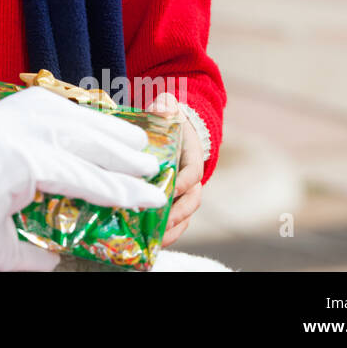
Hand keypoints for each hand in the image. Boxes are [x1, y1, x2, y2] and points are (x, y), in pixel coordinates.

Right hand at [0, 86, 166, 270]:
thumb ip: (24, 237)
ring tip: (148, 171)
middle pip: (69, 117)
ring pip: (78, 141)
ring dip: (118, 158)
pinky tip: (130, 195)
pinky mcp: (16, 160)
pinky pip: (74, 172)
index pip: (48, 109)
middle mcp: (0, 120)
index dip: (84, 120)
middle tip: (142, 151)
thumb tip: (52, 260)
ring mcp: (8, 136)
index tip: (112, 132)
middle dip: (110, 134)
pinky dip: (106, 184)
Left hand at [146, 93, 202, 246]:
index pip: (191, 172)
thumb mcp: (167, 106)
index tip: (171, 190)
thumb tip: (163, 106)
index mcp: (191, 156)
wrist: (174, 126)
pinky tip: (154, 241)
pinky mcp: (174, 200)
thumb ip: (165, 106)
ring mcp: (184, 192)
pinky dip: (168, 231)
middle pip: (191, 201)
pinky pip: (176, 220)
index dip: (183, 182)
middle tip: (162, 224)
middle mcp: (192, 178)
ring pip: (185, 215)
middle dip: (178, 214)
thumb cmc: (168, 118)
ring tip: (157, 240)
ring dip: (173, 228)